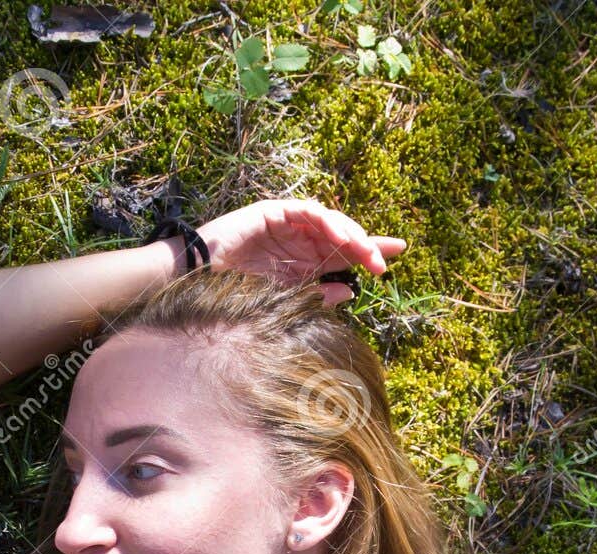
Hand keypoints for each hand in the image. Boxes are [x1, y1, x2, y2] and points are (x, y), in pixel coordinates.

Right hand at [192, 198, 407, 306]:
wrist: (199, 283)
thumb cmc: (236, 295)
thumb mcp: (286, 299)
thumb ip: (317, 295)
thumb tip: (351, 291)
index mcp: (301, 261)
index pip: (342, 253)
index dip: (369, 251)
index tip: (397, 254)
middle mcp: (297, 239)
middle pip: (341, 235)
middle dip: (365, 245)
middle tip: (384, 261)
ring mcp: (285, 223)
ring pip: (328, 221)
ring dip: (350, 234)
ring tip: (365, 251)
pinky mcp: (272, 211)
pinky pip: (307, 211)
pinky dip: (325, 221)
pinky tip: (339, 236)